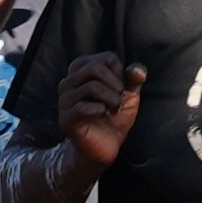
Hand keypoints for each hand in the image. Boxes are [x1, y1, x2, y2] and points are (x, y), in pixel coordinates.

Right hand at [45, 53, 145, 177]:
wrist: (107, 145)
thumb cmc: (115, 115)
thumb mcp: (128, 94)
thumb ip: (133, 79)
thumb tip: (138, 70)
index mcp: (81, 69)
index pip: (107, 58)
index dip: (121, 73)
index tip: (121, 89)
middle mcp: (68, 81)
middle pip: (96, 68)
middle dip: (116, 85)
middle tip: (119, 100)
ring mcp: (64, 100)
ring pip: (91, 87)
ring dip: (111, 99)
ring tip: (113, 109)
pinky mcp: (65, 119)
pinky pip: (83, 107)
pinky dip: (101, 110)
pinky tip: (103, 114)